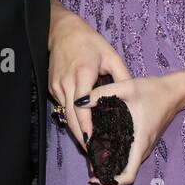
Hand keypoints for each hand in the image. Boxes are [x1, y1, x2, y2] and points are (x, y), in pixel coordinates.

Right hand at [48, 5, 131, 151]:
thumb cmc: (89, 42)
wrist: (62, 31)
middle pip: (71, 117)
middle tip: (93, 154)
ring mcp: (56, 86)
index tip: (93, 142)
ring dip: (76, 131)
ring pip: (65, 115)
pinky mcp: (52, 87)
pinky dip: (71, 119)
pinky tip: (82, 128)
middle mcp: (66, 83)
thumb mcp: (110, 55)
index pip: (82, 107)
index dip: (87, 126)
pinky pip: (62, 107)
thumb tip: (131, 94)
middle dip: (81, 137)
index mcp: (82, 74)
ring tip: (90, 147)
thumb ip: (121, 75)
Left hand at [81, 73, 180, 184]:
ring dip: (111, 167)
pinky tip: (104, 147)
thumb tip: (79, 102)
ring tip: (93, 159)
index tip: (95, 179)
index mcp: (140, 142)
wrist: (173, 92)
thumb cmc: (153, 91)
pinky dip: (117, 159)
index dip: (112, 182)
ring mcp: (144, 147)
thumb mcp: (128, 87)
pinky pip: (129, 157)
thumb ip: (103, 93)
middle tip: (89, 169)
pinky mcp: (143, 142)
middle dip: (107, 175)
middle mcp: (142, 149)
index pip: (129, 175)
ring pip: (127, 166)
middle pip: (125, 174)